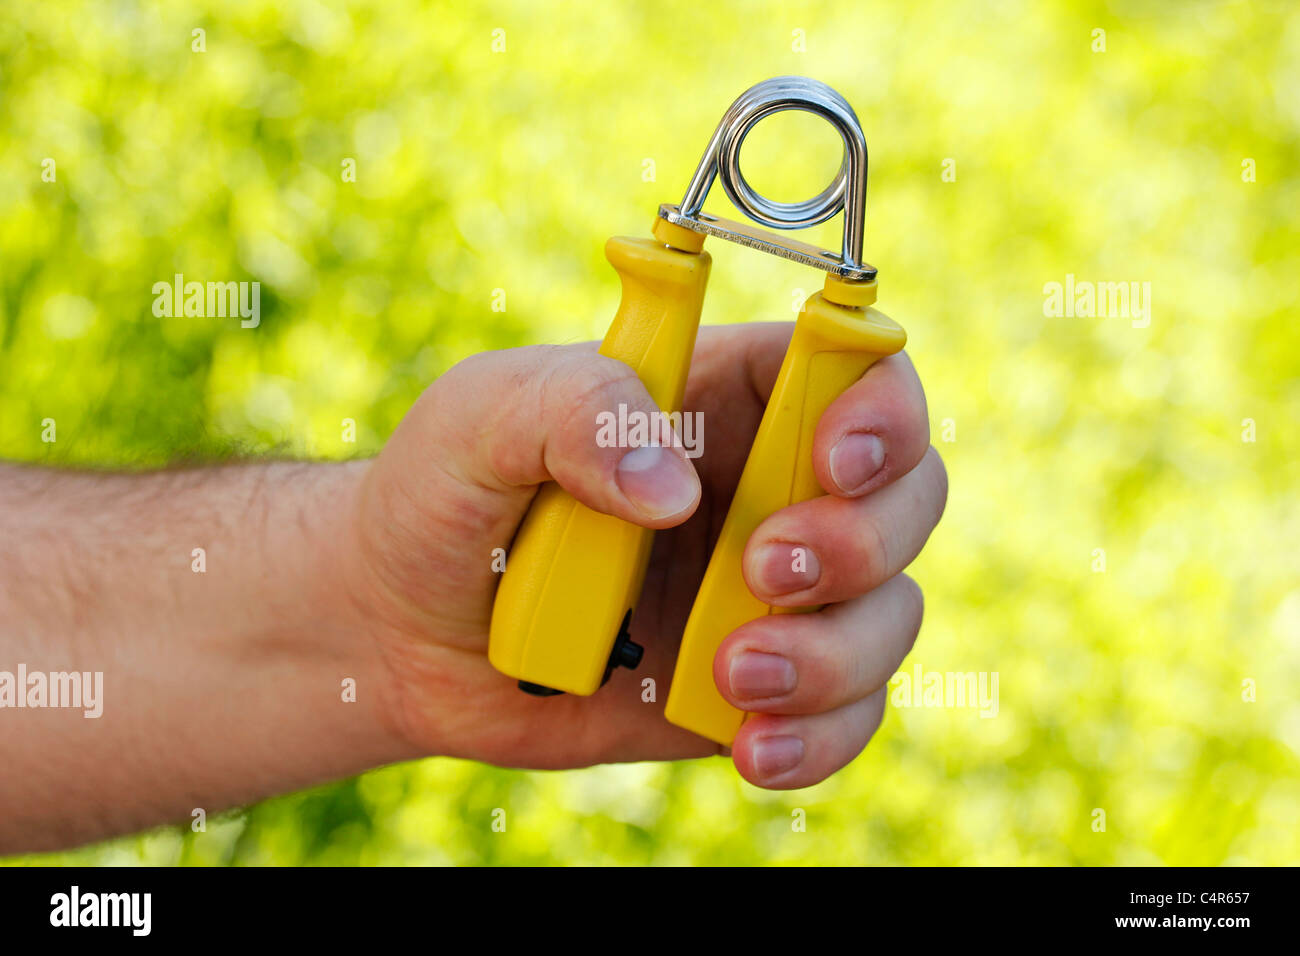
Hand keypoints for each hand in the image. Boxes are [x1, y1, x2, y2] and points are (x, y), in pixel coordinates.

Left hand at [345, 322, 946, 788]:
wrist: (399, 633)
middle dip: (860, 542)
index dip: (880, 411)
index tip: (830, 458)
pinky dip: (819, 737)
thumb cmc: (442, 496)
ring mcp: (766, 594)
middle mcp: (766, 488)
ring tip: (726, 677)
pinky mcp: (750, 684)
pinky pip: (844, 714)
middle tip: (756, 572)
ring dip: (832, 654)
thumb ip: (574, 413)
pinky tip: (750, 747)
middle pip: (908, 496)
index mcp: (724, 395)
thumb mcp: (479, 419)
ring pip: (888, 616)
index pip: (857, 372)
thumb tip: (676, 492)